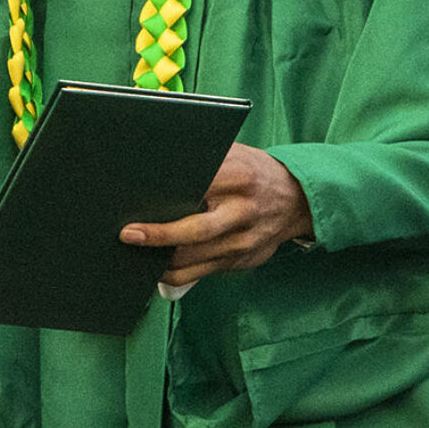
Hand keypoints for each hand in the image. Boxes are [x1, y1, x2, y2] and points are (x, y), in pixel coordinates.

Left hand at [120, 143, 312, 287]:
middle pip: (196, 230)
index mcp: (239, 176)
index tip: (140, 199)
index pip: (198, 186)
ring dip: (162, 261)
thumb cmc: (255, 173)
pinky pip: (202, 273)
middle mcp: (243, 210)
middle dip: (159, 236)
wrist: (298, 200)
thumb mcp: (235, 154)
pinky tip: (158, 269)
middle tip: (129, 235)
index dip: (168, 194)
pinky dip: (176, 274)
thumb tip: (158, 160)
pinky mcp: (241, 260)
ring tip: (135, 256)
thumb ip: (204, 158)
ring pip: (196, 259)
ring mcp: (243, 240)